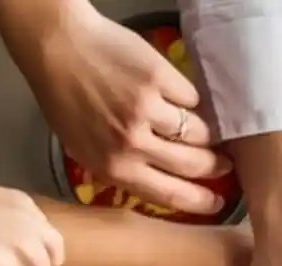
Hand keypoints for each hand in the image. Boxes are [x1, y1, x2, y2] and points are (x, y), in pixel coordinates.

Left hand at [0, 2, 228, 213]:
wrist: (58, 48)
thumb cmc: (65, 99)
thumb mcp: (84, 147)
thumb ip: (119, 167)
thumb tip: (157, 181)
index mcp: (114, 167)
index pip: (170, 194)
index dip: (200, 201)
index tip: (218, 202)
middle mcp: (133, 144)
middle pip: (193, 164)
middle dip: (214, 166)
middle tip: (223, 164)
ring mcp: (148, 110)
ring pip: (198, 132)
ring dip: (205, 132)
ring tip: (201, 128)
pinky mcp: (160, 79)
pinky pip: (191, 98)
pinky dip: (188, 99)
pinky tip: (175, 95)